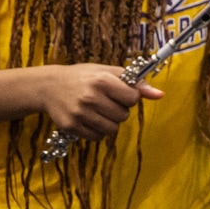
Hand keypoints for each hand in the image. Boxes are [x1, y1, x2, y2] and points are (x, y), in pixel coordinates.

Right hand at [39, 64, 159, 138]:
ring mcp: (80, 113)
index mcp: (102, 80)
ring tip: (100, 111)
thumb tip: (160, 95)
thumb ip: (135, 82)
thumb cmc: (83, 76)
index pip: (133, 98)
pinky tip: (91, 119)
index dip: (130, 97)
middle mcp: (91, 97)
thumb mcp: (108, 72)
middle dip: (120, 110)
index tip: (121, 93)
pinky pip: (97, 137)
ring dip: (110, 122)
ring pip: (112, 129)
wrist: (49, 86)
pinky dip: (98, 131)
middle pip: (123, 116)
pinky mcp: (71, 126)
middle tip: (107, 102)